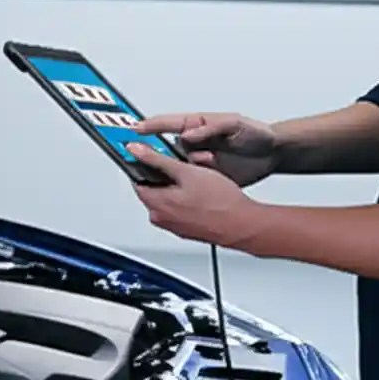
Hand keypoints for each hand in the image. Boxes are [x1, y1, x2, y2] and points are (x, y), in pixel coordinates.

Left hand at [127, 143, 264, 246]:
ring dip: (178, 185)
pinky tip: (203, 192)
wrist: (242, 225)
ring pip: (168, 197)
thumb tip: (135, 150)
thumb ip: (157, 160)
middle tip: (183, 164)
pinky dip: (186, 198)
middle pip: (153, 188)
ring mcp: (174, 225)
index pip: (136, 180)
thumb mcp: (186, 172)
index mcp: (156, 204)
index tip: (150, 153)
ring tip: (197, 177)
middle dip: (165, 174)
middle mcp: (161, 218)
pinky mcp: (187, 229)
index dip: (143, 163)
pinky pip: (179, 208)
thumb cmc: (220, 202)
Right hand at [135, 112, 277, 186]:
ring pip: (176, 167)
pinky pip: (189, 181)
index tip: (134, 129)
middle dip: (156, 152)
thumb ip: (210, 128)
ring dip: (180, 169)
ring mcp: (199, 161)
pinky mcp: (206, 177)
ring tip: (199, 166)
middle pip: (166, 147)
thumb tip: (188, 134)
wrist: (272, 154)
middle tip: (146, 155)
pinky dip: (188, 184)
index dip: (150, 126)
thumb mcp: (234, 124)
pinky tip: (194, 184)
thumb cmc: (255, 133)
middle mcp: (195, 143)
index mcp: (198, 125)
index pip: (168, 124)